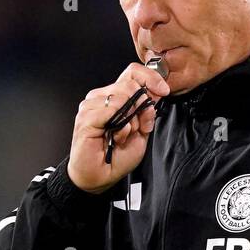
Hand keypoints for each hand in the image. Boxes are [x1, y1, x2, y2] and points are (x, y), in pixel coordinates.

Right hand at [66, 62, 169, 193]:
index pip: (132, 72)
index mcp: (115, 97)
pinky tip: (115, 138)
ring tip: (122, 136)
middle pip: (130, 84)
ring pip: (122, 97)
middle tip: (137, 128)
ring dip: (130, 121)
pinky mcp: (86, 116)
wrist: (99, 177)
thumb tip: (156, 94)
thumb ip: (147, 113)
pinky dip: (120, 126)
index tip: (163, 91)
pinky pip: (112, 110)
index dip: (151, 78)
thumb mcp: (141, 133)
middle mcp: (102, 97)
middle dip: (142, 107)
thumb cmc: (116, 157)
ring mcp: (92, 105)